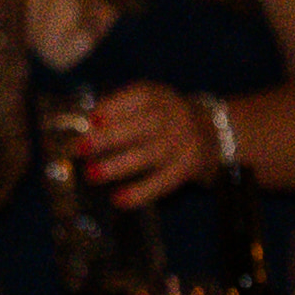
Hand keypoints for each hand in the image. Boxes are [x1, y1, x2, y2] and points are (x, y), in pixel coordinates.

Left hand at [75, 82, 216, 207]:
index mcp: (160, 95)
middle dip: (110, 137)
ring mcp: (185, 142)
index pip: (140, 97)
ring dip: (118, 166)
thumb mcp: (149, 104)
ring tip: (92, 174)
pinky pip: (164, 181)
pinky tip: (119, 199)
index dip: (116, 107)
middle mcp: (176, 115)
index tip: (92, 118)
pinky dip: (141, 192)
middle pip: (144, 126)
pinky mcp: (191, 166)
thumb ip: (120, 113)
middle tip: (80, 148)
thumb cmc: (165, 119)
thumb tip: (85, 131)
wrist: (214, 132)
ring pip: (151, 154)